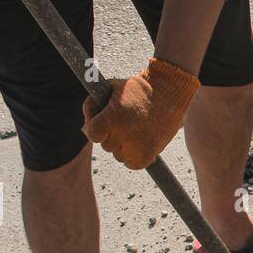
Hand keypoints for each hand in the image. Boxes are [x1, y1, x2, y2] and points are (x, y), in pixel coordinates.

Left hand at [82, 58, 200, 169]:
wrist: (168, 92)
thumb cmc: (137, 89)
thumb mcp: (110, 88)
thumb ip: (93, 105)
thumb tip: (84, 129)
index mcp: (112, 118)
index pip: (93, 134)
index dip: (96, 129)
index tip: (104, 123)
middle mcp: (124, 134)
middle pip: (106, 146)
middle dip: (111, 135)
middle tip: (123, 124)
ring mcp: (138, 146)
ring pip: (119, 156)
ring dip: (122, 146)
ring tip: (133, 132)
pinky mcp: (149, 154)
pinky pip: (132, 164)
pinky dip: (132, 157)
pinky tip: (137, 143)